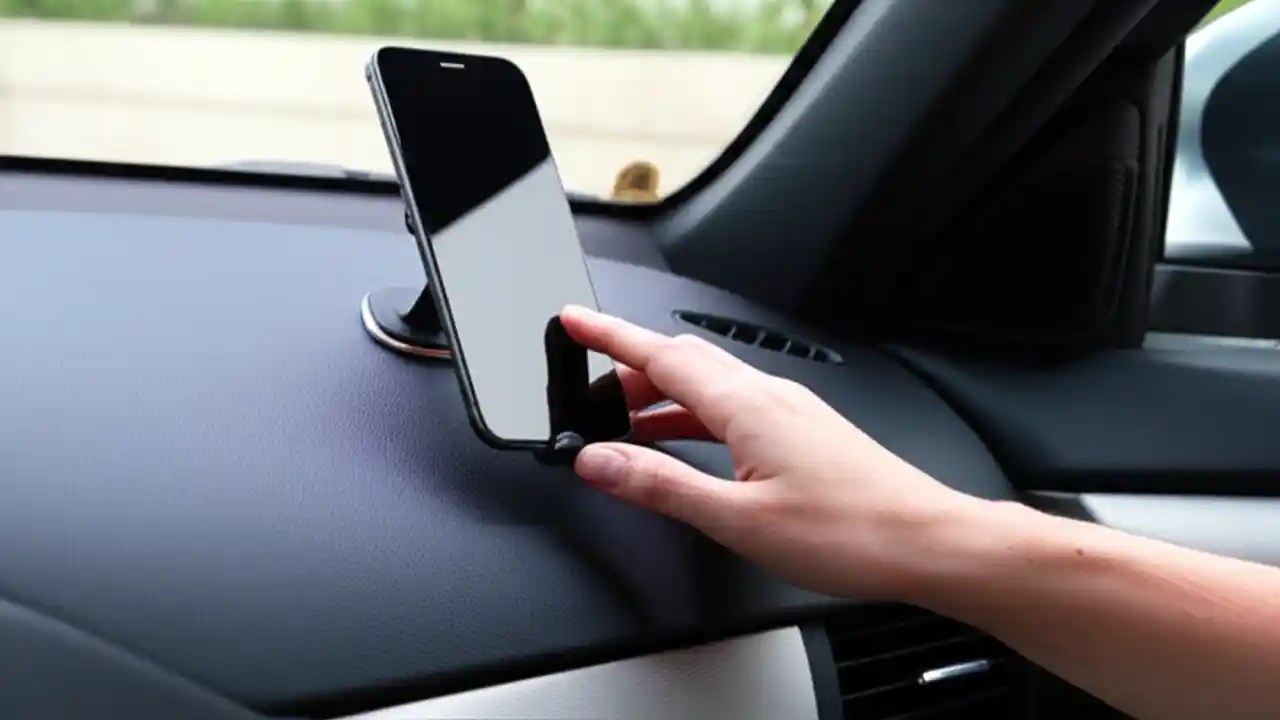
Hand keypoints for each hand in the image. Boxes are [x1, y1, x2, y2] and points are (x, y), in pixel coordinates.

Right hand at [559, 305, 986, 599]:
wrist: (926, 540)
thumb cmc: (851, 531)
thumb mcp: (738, 518)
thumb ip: (661, 486)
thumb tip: (599, 462)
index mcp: (747, 405)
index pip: (660, 355)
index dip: (609, 335)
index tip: (572, 321)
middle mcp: (769, 396)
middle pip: (683, 362)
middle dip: (629, 367)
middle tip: (589, 389)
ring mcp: (789, 411)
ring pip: (709, 384)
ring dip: (661, 394)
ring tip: (625, 422)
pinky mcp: (802, 431)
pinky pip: (733, 406)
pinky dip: (694, 415)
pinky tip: (686, 443)